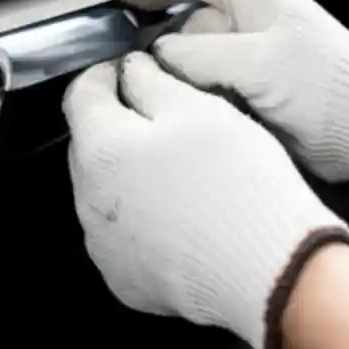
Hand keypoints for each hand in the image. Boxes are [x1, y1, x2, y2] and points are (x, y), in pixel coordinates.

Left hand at [63, 53, 348, 348]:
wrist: (266, 269)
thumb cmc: (234, 178)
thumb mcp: (199, 109)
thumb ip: (153, 81)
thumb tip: (130, 69)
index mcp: (100, 149)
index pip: (81, 94)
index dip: (107, 75)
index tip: (134, 71)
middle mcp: (87, 199)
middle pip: (90, 145)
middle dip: (118, 126)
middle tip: (165, 121)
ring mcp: (103, 246)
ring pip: (105, 192)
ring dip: (128, 175)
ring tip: (177, 172)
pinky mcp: (124, 279)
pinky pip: (123, 236)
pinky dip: (142, 219)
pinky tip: (179, 216)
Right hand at [121, 0, 348, 194]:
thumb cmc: (328, 90)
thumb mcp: (256, 64)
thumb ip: (199, 54)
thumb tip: (161, 54)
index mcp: (261, 0)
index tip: (127, 0)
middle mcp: (261, 25)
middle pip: (196, 22)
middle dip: (168, 42)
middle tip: (140, 67)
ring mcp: (264, 60)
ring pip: (205, 61)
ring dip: (186, 77)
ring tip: (166, 96)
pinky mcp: (268, 93)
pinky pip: (222, 90)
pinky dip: (206, 99)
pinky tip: (196, 115)